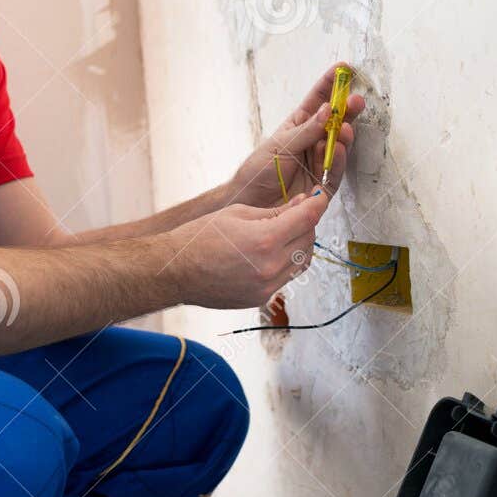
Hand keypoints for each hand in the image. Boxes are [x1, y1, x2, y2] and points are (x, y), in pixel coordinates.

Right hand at [167, 193, 330, 309]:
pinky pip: (287, 277)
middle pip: (309, 240)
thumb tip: (302, 204)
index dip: (318, 204)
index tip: (320, 197)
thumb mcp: (238, 213)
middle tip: (297, 211)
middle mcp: (271, 266)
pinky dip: (286, 262)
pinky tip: (271, 252)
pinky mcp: (262, 298)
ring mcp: (268, 286)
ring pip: (303, 262)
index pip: (307, 219)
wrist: (176, 272)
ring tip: (284, 232)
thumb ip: (275, 211)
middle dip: (307, 223)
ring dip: (300, 244)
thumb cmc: (200, 238)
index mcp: (265, 239)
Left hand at [228, 62, 366, 207]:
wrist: (252, 202)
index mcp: (299, 125)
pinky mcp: (325, 184)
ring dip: (345, 135)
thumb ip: (306, 130)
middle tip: (356, 100)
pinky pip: (336, 169)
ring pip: (340, 144)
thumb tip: (328, 109)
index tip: (343, 68)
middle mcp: (314, 141)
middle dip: (347, 109)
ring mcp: (321, 161)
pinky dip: (338, 159)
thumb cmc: (260, 170)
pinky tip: (338, 149)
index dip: (331, 84)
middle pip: (336, 121)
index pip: (318, 100)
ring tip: (346, 128)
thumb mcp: (280, 145)